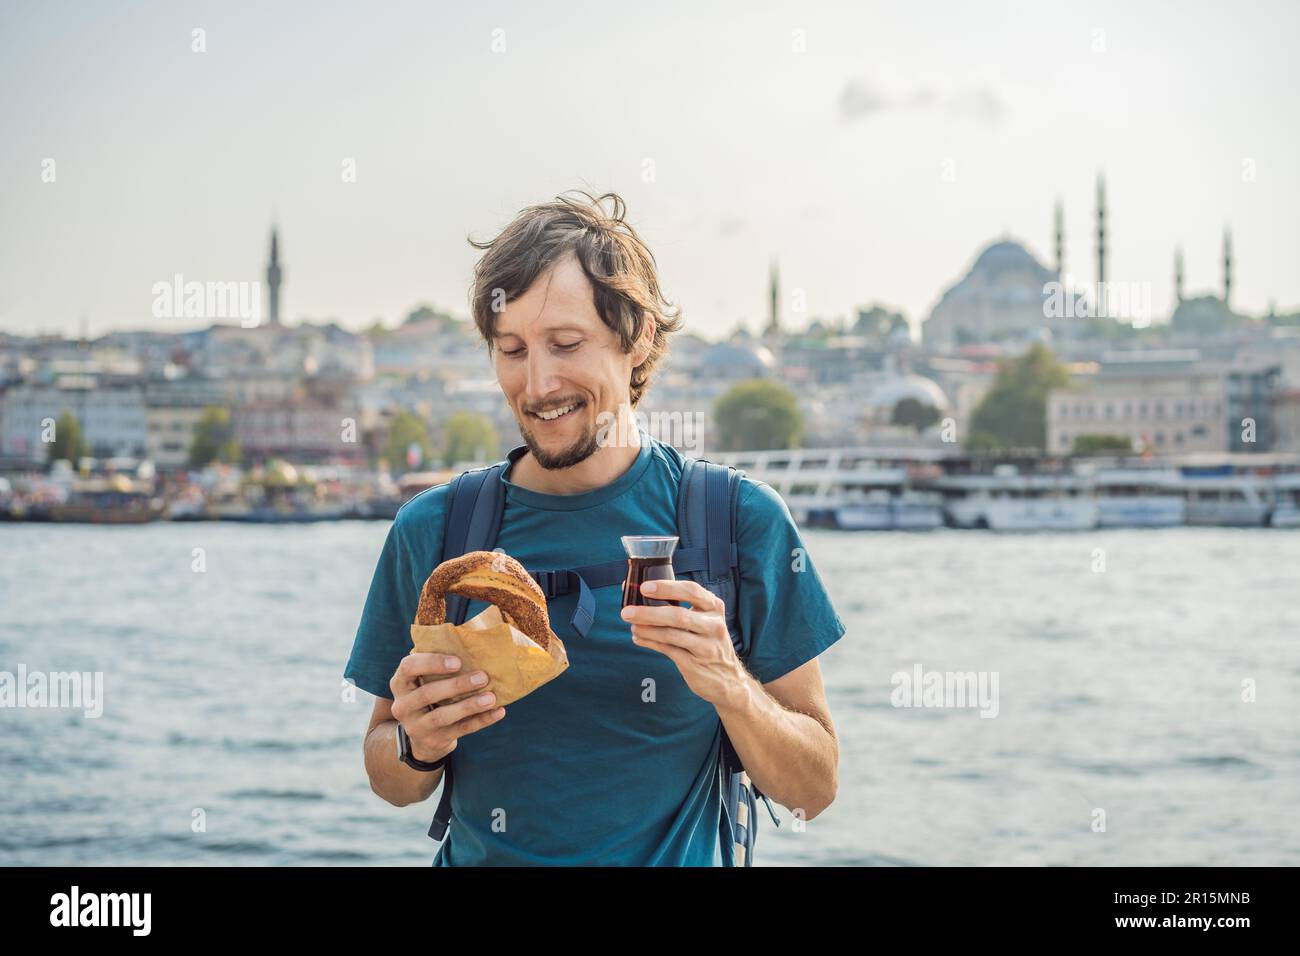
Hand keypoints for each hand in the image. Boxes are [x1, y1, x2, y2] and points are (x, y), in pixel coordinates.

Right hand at [389, 653, 505, 762]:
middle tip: (483, 677)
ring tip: (491, 697)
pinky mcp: (434, 740)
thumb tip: (475, 640)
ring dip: (469, 706)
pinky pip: (460, 730)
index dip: (432, 663)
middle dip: (457, 685)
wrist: (422, 736)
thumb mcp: (425, 679)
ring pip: (443, 716)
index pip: (408, 667)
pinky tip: (498, 712)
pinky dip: (481, 721)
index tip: (457, 661)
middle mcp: (403, 706)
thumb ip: (438, 663)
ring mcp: (416, 726)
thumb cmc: (430, 695)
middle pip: (427, 693)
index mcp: (400, 683)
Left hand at [620, 579, 745, 706]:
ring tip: (632, 626)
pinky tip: (639, 638)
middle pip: (678, 615)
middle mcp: (714, 625)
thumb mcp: (704, 620)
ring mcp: (706, 647)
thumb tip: (636, 592)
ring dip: (646, 630)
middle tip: (627, 611)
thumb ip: (677, 606)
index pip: (692, 591)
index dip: (667, 587)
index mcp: (714, 608)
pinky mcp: (695, 664)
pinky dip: (650, 643)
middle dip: (649, 612)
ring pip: (670, 635)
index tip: (644, 587)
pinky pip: (667, 650)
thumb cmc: (708, 642)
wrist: (728, 679)